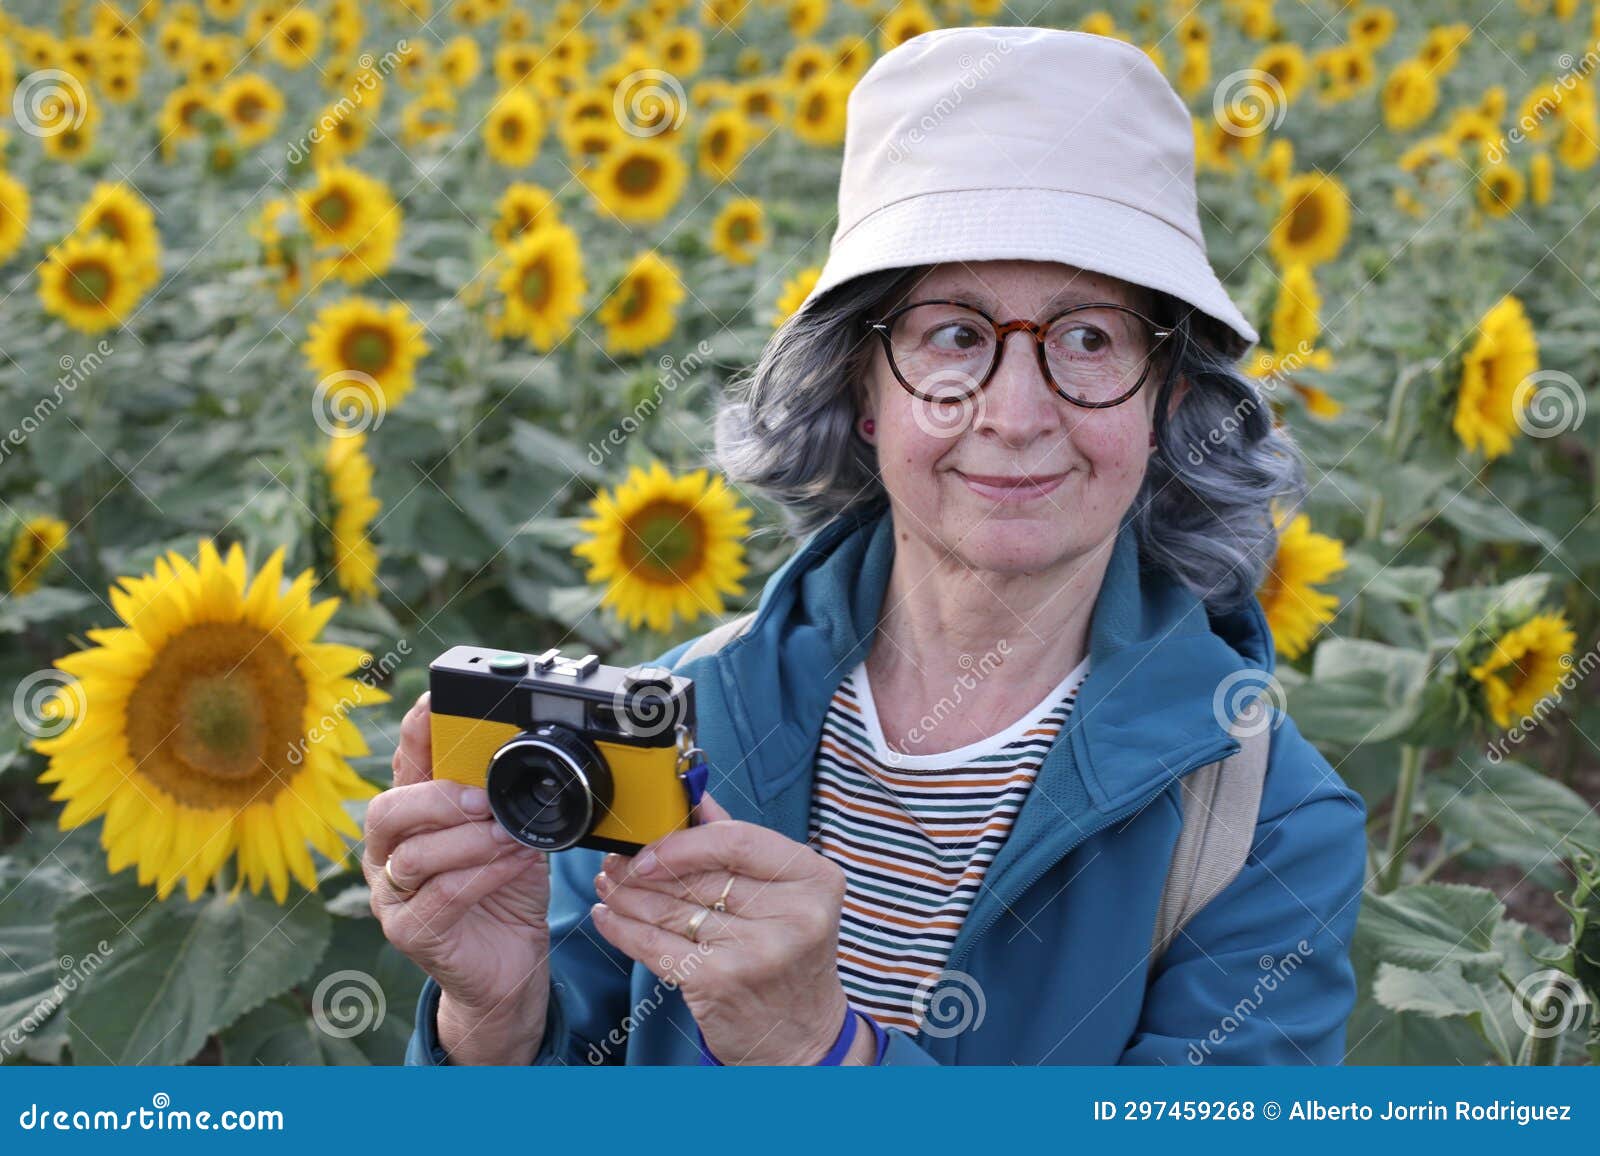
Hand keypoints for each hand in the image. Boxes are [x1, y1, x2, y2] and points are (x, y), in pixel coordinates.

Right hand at [363, 691, 550, 1064]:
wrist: (509, 967)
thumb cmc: (505, 891)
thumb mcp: (509, 833)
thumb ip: (504, 798)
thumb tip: (525, 752)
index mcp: (412, 818)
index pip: (403, 767)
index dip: (413, 734)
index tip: (432, 703)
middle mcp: (389, 854)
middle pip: (387, 811)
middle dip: (437, 798)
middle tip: (484, 798)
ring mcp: (392, 897)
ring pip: (414, 856)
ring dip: (469, 840)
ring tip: (511, 835)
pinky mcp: (410, 933)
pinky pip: (443, 896)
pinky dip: (484, 874)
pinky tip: (516, 863)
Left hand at [590, 793, 872, 1064]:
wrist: (802, 1036)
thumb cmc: (790, 958)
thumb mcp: (786, 895)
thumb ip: (741, 844)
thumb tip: (696, 797)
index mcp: (813, 880)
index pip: (737, 840)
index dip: (684, 840)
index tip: (652, 846)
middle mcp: (792, 915)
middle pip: (698, 876)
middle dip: (645, 868)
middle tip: (618, 862)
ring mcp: (756, 951)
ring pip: (671, 910)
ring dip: (628, 896)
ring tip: (609, 886)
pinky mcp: (720, 982)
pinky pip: (656, 946)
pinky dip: (624, 930)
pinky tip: (607, 917)